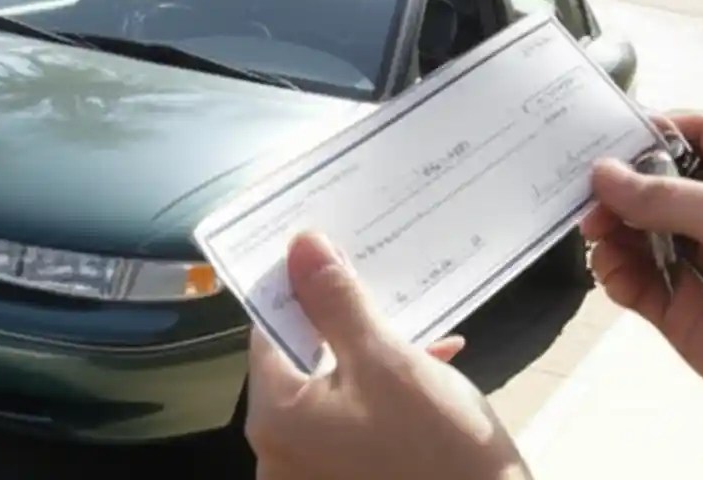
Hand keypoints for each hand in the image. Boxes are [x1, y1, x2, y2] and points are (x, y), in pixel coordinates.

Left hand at [245, 232, 530, 479]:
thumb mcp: (387, 361)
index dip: (298, 290)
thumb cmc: (435, 448)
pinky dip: (383, 401)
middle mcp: (279, 456)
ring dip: (371, 360)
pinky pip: (354, 429)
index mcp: (274, 420)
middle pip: (300, 366)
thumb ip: (337, 302)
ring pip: (332, 395)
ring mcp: (312, 476)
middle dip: (343, 324)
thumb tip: (300, 246)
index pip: (267, 334)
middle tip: (379, 287)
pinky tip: (432, 375)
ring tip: (419, 334)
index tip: (331, 256)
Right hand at [581, 113, 702, 426]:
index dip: (655, 133)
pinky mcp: (686, 311)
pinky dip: (616, 276)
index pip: (699, 137)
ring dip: (613, 234)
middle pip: (658, 188)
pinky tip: (612, 273)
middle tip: (589, 198)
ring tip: (598, 238)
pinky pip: (638, 285)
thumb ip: (667, 197)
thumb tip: (604, 175)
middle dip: (620, 191)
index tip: (609, 140)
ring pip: (641, 237)